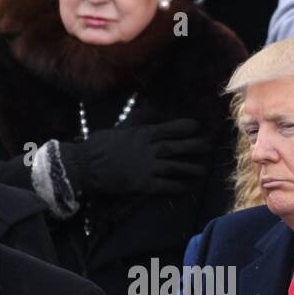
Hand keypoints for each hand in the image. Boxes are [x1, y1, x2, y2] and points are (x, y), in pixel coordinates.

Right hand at [62, 118, 209, 195]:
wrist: (86, 166)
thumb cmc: (99, 145)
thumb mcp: (119, 128)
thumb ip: (136, 121)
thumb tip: (146, 106)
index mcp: (144, 133)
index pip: (173, 128)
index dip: (187, 128)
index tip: (197, 127)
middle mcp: (150, 149)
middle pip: (180, 147)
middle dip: (196, 147)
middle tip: (208, 148)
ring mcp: (149, 167)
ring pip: (178, 167)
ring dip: (192, 169)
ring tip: (202, 171)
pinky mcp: (145, 184)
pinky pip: (168, 185)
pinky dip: (179, 186)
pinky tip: (187, 187)